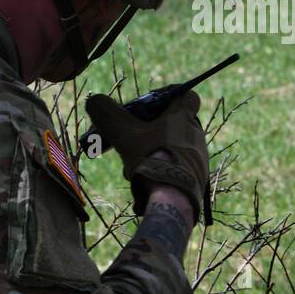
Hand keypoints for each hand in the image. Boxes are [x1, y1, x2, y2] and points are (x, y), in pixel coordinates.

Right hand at [84, 90, 209, 221]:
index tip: (152, 105)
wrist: (174, 198)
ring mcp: (200, 157)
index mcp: (184, 118)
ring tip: (134, 165)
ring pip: (172, 147)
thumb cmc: (151, 158)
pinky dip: (162, 169)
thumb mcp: (124, 134)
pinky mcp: (199, 177)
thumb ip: (108, 115)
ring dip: (153, 151)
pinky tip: (146, 182)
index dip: (171, 95)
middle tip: (133, 139)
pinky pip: (178, 166)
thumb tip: (94, 100)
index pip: (188, 95)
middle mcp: (196, 135)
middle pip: (174, 123)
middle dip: (152, 129)